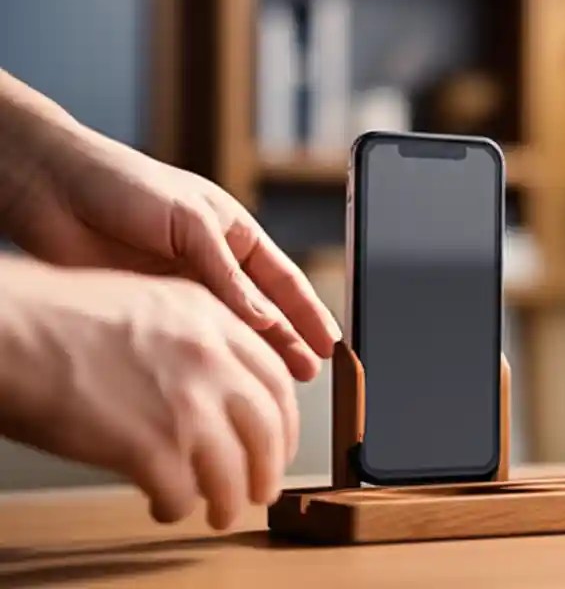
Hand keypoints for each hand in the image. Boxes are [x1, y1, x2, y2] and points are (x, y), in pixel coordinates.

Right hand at [0, 259, 296, 528]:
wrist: (9, 330)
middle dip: (270, 467)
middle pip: (268, 428)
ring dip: (231, 499)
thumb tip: (216, 383)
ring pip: (235, 469)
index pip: (277, 378)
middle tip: (262, 489)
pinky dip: (178, 507)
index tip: (279, 441)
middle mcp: (211, 358)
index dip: (284, 420)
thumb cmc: (58, 316)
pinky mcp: (152, 446)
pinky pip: (184, 493)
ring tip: (220, 512)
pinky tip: (164, 507)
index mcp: (213, 319)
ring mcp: (187, 403)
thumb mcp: (150, 303)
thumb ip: (194, 337)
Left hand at [1, 107, 338, 380]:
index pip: (284, 280)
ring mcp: (179, 289)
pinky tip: (219, 377)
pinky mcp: (145, 309)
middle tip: (309, 374)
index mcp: (233, 234)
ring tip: (272, 385)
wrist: (50, 188)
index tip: (330, 343)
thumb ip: (226, 272)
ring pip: (226, 331)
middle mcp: (212, 264)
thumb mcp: (189, 221)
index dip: (308, 313)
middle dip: (288, 342)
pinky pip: (186, 340)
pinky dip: (206, 358)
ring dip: (250, 356)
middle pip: (262, 311)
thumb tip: (263, 318)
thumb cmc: (122, 184)